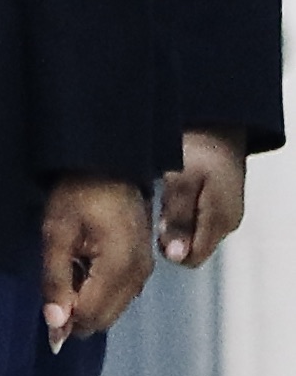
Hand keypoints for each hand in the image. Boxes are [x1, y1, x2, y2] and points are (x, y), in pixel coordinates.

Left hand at [40, 175, 153, 349]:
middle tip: (54, 286)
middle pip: (104, 319)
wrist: (108, 167)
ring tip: (68, 272)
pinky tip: (82, 271)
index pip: (92, 315)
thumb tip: (56, 325)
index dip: (64, 320)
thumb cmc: (77, 194)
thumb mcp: (56, 234)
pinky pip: (119, 297)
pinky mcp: (143, 267)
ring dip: (86, 303)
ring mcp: (145, 271)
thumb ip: (55, 280)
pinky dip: (97, 294)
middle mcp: (139, 274)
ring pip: (112, 311)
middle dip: (75, 314)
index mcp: (120, 265)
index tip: (44, 306)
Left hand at [160, 126, 248, 267]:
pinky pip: (194, 214)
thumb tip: (177, 256)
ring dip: (171, 221)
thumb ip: (179, 219)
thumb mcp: (182, 181)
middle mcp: (226, 219)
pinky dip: (178, 208)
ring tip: (158, 198)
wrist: (215, 116)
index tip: (149, 229)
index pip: (191, 259)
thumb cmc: (199, 144)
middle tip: (151, 210)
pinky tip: (167, 191)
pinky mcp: (216, 197)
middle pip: (190, 246)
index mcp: (220, 220)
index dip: (166, 249)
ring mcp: (223, 208)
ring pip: (190, 230)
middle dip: (168, 236)